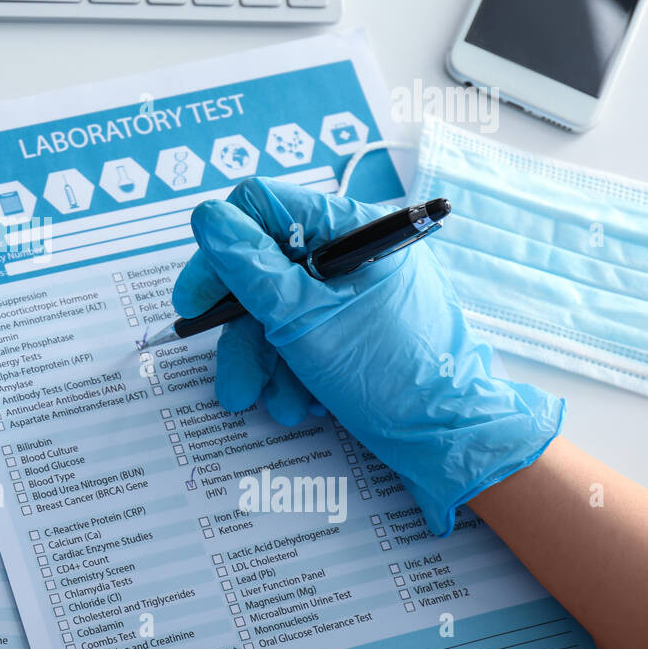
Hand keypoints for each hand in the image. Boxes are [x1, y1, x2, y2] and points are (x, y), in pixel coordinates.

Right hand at [172, 177, 562, 535]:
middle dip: (244, 334)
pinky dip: (294, 372)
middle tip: (233, 379)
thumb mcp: (301, 319)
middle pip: (264, 270)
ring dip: (268, 364)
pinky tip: (304, 403)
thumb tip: (208, 217)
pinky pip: (304, 336)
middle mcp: (353, 251)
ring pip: (279, 312)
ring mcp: (356, 290)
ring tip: (278, 406)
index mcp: (348, 227)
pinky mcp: (357, 327)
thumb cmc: (390, 373)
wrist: (453, 439)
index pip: (261, 210)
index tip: (195, 300)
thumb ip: (248, 267)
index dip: (219, 253)